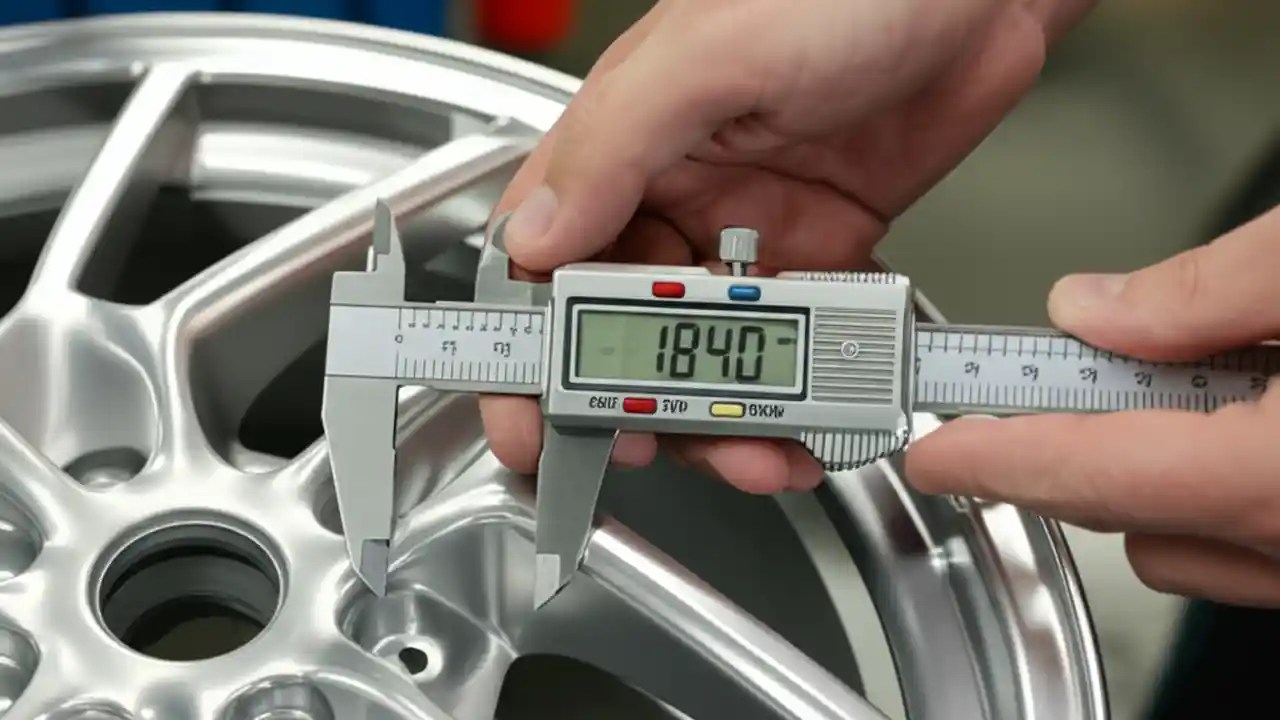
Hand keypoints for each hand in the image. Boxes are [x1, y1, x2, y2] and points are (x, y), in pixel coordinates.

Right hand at [482, 0, 1095, 491]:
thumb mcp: (714, 54)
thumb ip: (617, 144)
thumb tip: (538, 236)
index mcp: (627, 141)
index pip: (544, 258)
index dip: (528, 349)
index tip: (530, 421)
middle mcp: (677, 188)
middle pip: (626, 324)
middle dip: (634, 399)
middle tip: (651, 445)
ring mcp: (752, 224)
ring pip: (712, 347)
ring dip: (724, 411)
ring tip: (754, 448)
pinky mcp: (823, 242)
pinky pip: (797, 336)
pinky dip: (801, 389)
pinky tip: (811, 419)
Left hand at [906, 206, 1279, 607]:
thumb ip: (1205, 290)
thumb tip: (1096, 309)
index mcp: (1276, 474)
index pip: (1091, 473)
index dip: (994, 461)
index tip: (933, 453)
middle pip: (1125, 517)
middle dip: (1064, 458)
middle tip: (1028, 395)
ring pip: (1186, 547)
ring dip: (1146, 481)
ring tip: (1162, 385)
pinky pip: (1250, 548)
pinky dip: (1211, 494)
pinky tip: (1237, 419)